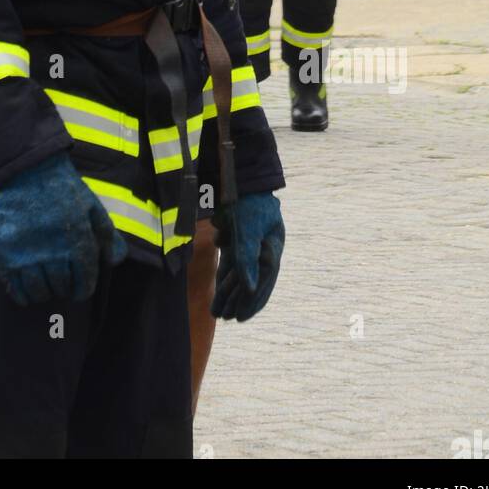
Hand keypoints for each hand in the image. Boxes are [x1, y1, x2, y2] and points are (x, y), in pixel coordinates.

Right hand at [0, 152, 126, 305]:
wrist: (27, 170)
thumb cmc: (63, 188)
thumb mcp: (91, 206)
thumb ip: (106, 234)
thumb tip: (117, 260)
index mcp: (78, 240)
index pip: (84, 282)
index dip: (83, 290)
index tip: (79, 289)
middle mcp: (53, 252)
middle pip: (61, 288)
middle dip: (65, 288)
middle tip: (62, 282)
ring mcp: (27, 254)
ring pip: (39, 291)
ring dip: (45, 292)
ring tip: (46, 284)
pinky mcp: (5, 254)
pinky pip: (15, 288)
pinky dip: (23, 295)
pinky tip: (27, 293)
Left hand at [212, 191, 284, 321]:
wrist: (237, 170)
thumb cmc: (246, 199)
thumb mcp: (246, 228)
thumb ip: (246, 257)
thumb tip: (249, 288)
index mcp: (272, 244)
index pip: (262, 279)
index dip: (252, 300)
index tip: (240, 318)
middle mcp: (263, 244)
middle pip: (250, 278)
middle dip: (237, 299)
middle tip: (224, 318)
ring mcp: (250, 239)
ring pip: (239, 270)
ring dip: (228, 289)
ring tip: (217, 309)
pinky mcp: (237, 233)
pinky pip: (232, 259)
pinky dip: (224, 273)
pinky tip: (217, 287)